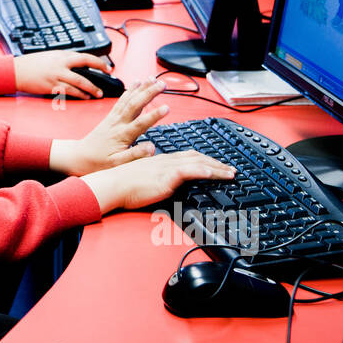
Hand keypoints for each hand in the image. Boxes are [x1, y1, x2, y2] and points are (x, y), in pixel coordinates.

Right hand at [14, 51, 111, 98]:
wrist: (16, 70)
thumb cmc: (32, 63)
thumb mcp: (51, 55)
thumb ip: (65, 59)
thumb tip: (79, 62)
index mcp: (62, 55)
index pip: (86, 57)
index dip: (99, 63)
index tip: (107, 68)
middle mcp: (60, 65)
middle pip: (84, 73)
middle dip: (97, 81)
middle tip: (105, 85)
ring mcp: (56, 77)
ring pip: (78, 84)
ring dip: (89, 90)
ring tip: (96, 94)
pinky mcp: (51, 87)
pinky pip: (68, 92)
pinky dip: (77, 95)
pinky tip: (82, 97)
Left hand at [50, 79, 171, 175]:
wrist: (80, 157)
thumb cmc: (98, 162)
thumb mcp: (117, 164)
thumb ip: (134, 155)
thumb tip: (151, 148)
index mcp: (122, 136)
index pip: (140, 124)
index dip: (154, 115)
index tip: (166, 108)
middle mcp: (118, 123)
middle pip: (135, 105)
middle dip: (149, 93)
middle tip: (163, 84)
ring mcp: (114, 118)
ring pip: (129, 99)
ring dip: (141, 88)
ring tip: (153, 79)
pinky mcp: (111, 116)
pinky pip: (121, 100)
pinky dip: (130, 91)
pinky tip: (136, 83)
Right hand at [82, 150, 235, 214]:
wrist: (112, 185)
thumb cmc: (122, 185)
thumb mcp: (144, 178)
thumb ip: (156, 179)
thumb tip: (165, 184)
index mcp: (161, 160)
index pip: (188, 157)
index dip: (205, 159)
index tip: (216, 165)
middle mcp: (167, 161)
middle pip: (197, 157)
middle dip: (216, 162)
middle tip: (230, 169)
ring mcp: (167, 167)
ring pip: (198, 162)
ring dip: (217, 167)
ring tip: (230, 173)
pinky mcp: (166, 176)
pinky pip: (189, 171)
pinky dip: (203, 170)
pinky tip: (213, 173)